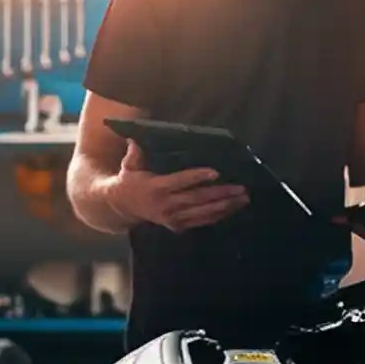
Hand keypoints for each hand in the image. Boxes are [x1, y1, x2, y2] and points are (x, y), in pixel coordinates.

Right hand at [107, 139, 249, 232]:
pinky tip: (233, 208)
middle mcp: (165, 205)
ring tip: (243, 198)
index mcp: (155, 187)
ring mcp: (172, 218)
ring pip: (203, 212)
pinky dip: (218, 215)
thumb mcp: (129, 165)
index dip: (198, 177)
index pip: (180, 181)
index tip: (216, 172)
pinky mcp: (177, 226)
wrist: (121, 207)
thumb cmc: (129, 180)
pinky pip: (201, 221)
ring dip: (225, 206)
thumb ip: (135, 153)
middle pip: (197, 199)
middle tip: (240, 188)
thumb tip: (136, 137)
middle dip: (221, 193)